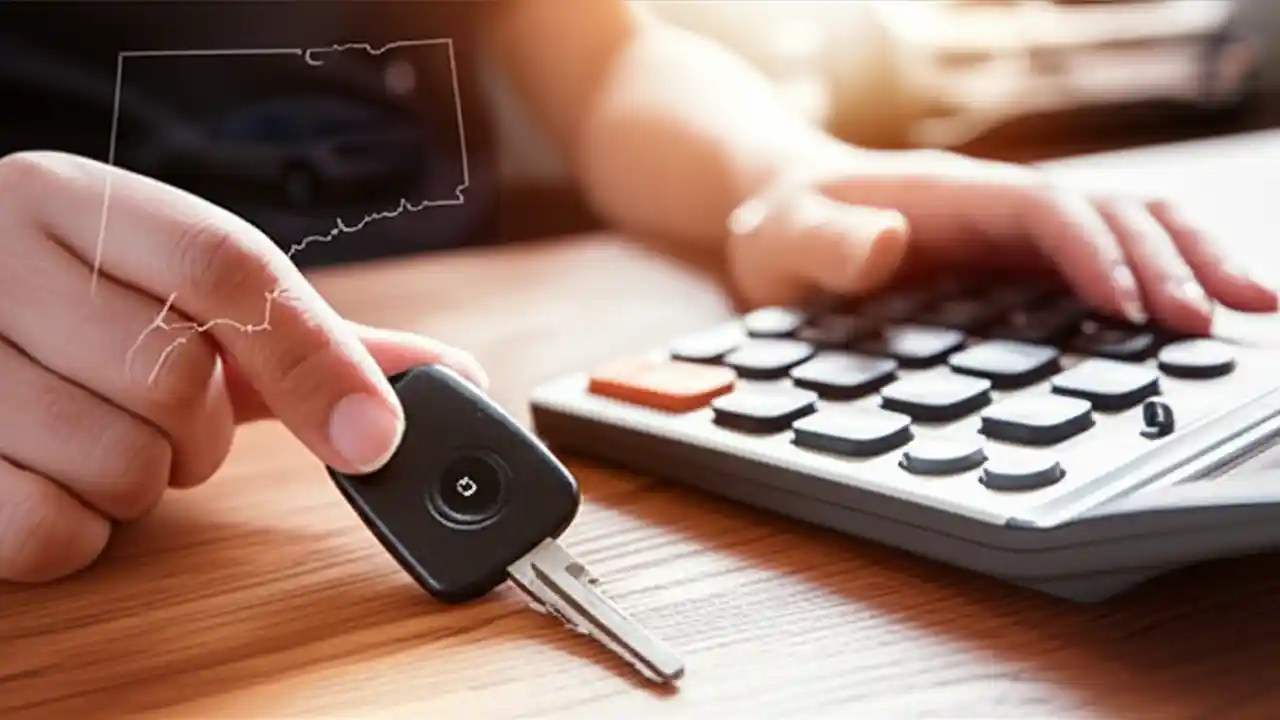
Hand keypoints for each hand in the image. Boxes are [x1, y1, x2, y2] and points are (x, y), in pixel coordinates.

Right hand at [0, 151, 485, 581]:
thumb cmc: (81, 311)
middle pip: (178, 381)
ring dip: (140, 480)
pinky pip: (47, 530)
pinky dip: (78, 528)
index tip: (380, 436)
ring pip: (118, 464)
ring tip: (98, 433)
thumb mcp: (184, 299)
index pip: (222, 268)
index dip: (316, 361)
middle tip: (164, 413)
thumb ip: (307, 334)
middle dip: (202, 430)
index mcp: (70, 199)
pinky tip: (51, 476)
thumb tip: (448, 376)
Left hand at [726, 148, 1276, 332]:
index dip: (1093, 253)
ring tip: (1252, 307)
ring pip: (1124, 229)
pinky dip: (1159, 278)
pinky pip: (1104, 260)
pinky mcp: (1018, 262)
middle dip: (1169, 260)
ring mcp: (1013, 232)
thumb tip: (886, 242)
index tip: (1131, 309)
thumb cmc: (782, 226)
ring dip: (1188, 261)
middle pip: (1106, 213)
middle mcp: (996, 206)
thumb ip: (828, 244)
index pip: (1042, 211)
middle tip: (1223, 319)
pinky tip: (1196, 313)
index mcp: (950, 195)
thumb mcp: (782, 237)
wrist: (779, 214)